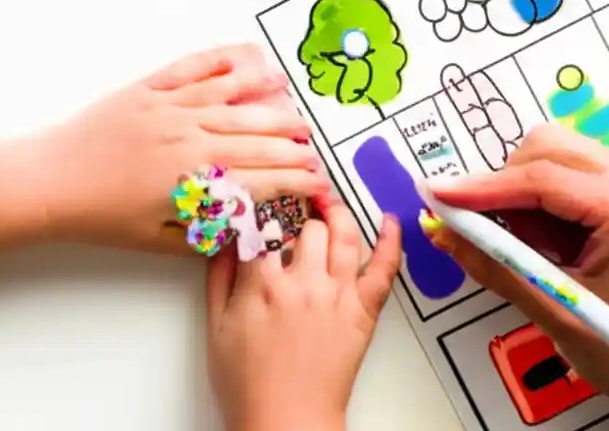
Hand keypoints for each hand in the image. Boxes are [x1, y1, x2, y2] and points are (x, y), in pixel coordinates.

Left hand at [33, 45, 330, 254]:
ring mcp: (171, 108)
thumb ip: (207, 232)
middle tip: (312, 148)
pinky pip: (196, 68)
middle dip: (292, 143)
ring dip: (269, 100)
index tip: (316, 180)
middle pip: (257, 137)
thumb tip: (246, 225)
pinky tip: (249, 57)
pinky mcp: (150, 89)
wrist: (48, 182)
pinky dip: (225, 61)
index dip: (295, 179)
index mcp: (194, 178)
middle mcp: (190, 138)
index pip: (262, 177)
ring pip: (234, 99)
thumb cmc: (100, 216)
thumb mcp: (159, 240)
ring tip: (293, 102)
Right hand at [206, 195, 401, 430]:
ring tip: (328, 204)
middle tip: (294, 205)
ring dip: (337, 213)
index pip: (262, 225)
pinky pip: (385, 268)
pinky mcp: (363, 311)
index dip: (260, 206)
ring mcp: (337, 295)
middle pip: (307, 226)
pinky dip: (391, 240)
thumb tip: (223, 241)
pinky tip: (389, 222)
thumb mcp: (216, 327)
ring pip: (344, 235)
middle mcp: (303, 284)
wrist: (286, 421)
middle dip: (299, 211)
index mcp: (262, 286)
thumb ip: (218, 278)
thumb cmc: (249, 384)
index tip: (258, 199)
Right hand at [423, 125, 608, 429]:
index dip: (481, 188)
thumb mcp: (555, 311)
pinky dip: (554, 200)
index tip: (441, 195)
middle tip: (488, 233)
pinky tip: (559, 244)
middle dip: (507, 187)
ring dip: (531, 194)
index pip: (539, 178)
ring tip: (538, 250)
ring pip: (562, 154)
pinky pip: (581, 172)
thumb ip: (494, 265)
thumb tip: (448, 232)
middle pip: (549, 148)